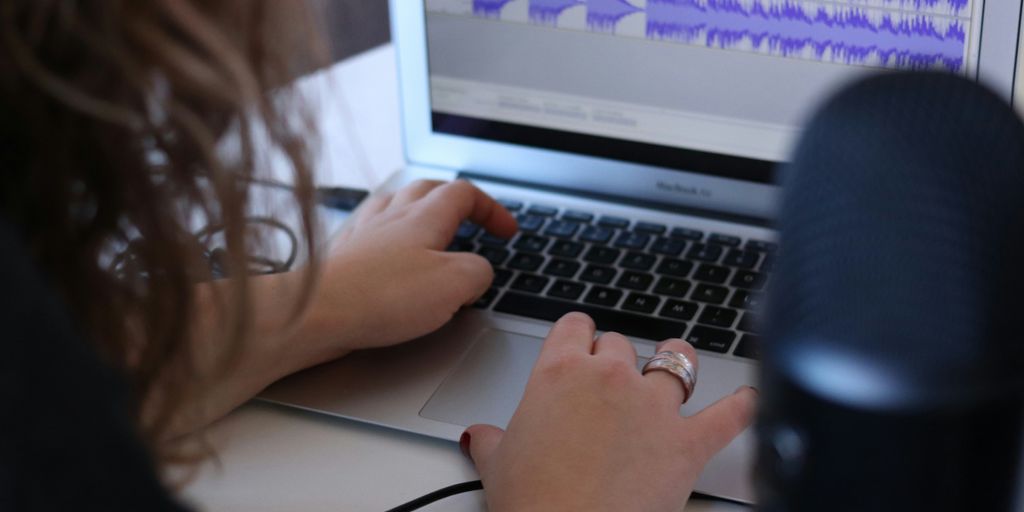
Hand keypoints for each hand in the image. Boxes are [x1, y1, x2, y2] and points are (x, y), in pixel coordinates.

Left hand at [300, 179, 516, 360]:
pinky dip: (387, 233)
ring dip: (419, 210)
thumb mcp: (455, 285)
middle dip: (456, 200)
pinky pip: (369, 230)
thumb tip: (478, 273)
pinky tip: (386, 250)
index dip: (491, 209)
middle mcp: (391, 216)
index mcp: (425, 216)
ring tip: (430, 225)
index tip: (506, 231)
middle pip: (428, 189)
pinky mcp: (342, 256)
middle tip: (471, 218)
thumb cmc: (380, 296)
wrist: (315, 312)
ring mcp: (363, 233)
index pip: (465, 193)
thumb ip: (478, 272)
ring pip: (395, 204)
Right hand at [462, 313, 756, 511]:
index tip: (579, 344)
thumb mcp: (498, 466)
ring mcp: (653, 406)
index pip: (575, 327)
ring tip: (676, 366)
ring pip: (675, 361)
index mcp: (559, 372)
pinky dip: (742, 408)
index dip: (578, 335)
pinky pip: (728, 416)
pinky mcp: (687, 442)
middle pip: (620, 344)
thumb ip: (492, 442)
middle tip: (610, 381)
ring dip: (676, 363)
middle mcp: (609, 377)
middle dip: (617, 358)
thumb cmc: (532, 502)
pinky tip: (749, 401)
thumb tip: (481, 438)